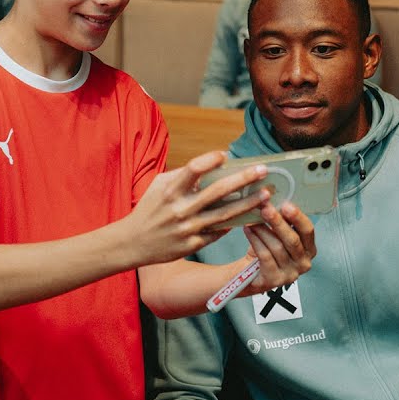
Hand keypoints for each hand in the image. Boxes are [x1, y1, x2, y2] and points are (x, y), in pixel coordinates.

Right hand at [123, 150, 269, 263]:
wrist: (132, 243)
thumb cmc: (148, 209)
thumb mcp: (158, 186)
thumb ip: (182, 174)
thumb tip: (212, 163)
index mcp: (171, 190)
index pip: (194, 169)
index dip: (211, 160)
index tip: (226, 155)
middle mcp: (181, 208)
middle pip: (218, 190)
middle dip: (244, 179)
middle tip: (263, 171)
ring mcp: (188, 228)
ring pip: (225, 214)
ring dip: (248, 204)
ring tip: (266, 195)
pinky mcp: (193, 244)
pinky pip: (219, 232)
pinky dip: (234, 224)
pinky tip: (251, 217)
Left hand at [237, 201, 316, 298]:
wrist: (252, 275)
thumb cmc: (267, 251)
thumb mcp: (279, 236)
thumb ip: (283, 222)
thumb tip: (274, 200)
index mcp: (309, 250)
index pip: (308, 231)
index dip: (298, 217)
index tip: (286, 205)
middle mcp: (303, 263)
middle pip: (293, 240)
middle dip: (278, 222)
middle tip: (266, 209)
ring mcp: (290, 274)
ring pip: (277, 247)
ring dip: (262, 230)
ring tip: (252, 220)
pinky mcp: (274, 280)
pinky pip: (265, 256)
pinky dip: (255, 241)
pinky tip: (248, 230)